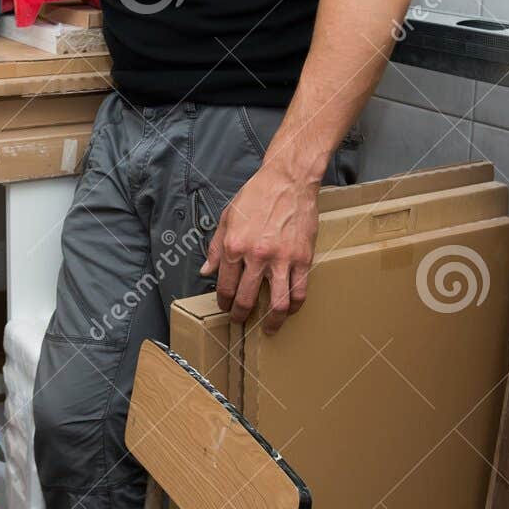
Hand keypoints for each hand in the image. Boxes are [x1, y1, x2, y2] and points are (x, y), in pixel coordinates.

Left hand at [199, 161, 320, 329]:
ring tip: (268, 327)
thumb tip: (206, 271)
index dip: (224, 301)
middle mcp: (256, 256)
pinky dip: (294, 306)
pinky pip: (299, 291)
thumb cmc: (257, 196)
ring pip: (276, 303)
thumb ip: (215, 247)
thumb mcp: (227, 218)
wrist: (288, 181)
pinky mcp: (302, 258)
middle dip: (241, 315)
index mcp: (234, 246)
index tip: (226, 306)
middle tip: (241, 320)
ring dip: (271, 321)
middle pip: (247, 299)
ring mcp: (282, 259)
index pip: (226, 286)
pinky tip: (289, 310)